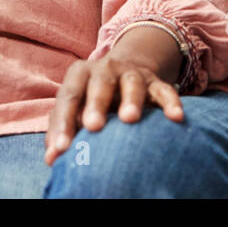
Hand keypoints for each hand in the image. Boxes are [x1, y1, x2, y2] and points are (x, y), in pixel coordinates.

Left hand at [44, 56, 183, 165]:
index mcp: (80, 74)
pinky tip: (176, 117)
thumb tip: (52, 159)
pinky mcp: (156, 81)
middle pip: (100, 83)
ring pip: (133, 83)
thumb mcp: (76, 105)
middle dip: (96, 104)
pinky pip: (165, 90)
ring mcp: (133, 74)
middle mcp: (106, 69)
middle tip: (93, 126)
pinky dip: (171, 102)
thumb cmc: (92, 96)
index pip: (69, 96)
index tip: (61, 149)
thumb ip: (62, 129)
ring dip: (132, 99)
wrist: (126, 67)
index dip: (63, 122)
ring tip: (130, 119)